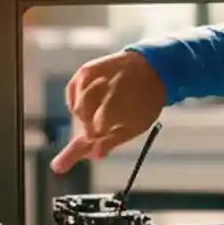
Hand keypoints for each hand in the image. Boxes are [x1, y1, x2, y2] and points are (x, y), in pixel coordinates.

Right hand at [51, 51, 166, 172]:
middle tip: (99, 128)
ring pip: (76, 107)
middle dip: (89, 127)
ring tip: (97, 115)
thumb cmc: (146, 103)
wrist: (152, 69)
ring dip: (84, 115)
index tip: (99, 140)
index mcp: (114, 107)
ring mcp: (91, 78)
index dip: (96, 137)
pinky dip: (76, 101)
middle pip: (83, 118)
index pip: (93, 130)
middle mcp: (100, 90)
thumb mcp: (135, 127)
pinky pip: (71, 92)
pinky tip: (87, 105)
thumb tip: (93, 155)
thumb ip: (111, 142)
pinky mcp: (85, 70)